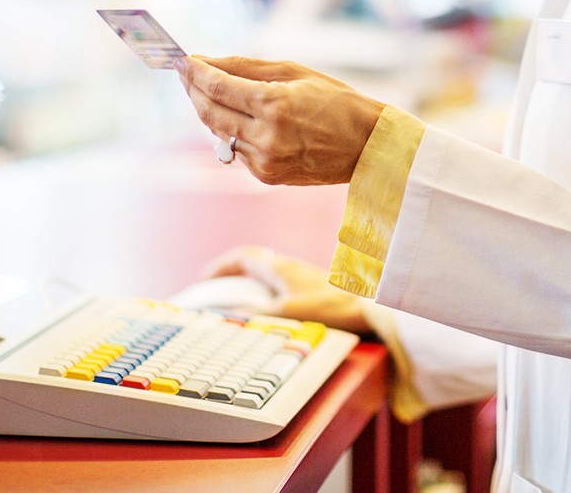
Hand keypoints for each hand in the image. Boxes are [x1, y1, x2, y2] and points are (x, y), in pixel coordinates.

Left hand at [175, 55, 384, 185]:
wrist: (367, 146)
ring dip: (208, 110)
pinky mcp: (266, 176)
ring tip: (207, 90)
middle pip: (209, 112)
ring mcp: (264, 160)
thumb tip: (208, 62)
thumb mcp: (294, 72)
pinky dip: (230, 131)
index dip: (195, 72)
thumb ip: (247, 67)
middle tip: (186, 73)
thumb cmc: (336, 101)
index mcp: (274, 105)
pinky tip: (238, 117)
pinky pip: (236, 149)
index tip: (182, 60)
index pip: (217, 87)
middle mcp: (265, 136)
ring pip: (218, 133)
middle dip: (193, 90)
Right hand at [201, 245, 369, 333]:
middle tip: (215, 291)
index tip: (204, 280)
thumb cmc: (329, 307)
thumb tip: (227, 314)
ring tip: (235, 302)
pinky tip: (266, 310)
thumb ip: (256, 314)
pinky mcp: (310, 285)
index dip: (220, 267)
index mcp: (278, 267)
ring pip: (266, 271)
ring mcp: (300, 274)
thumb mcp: (286, 313)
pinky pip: (278, 281)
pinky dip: (263, 290)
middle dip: (230, 273)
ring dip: (248, 282)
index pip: (241, 257)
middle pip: (252, 261)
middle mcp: (287, 265)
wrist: (367, 306)